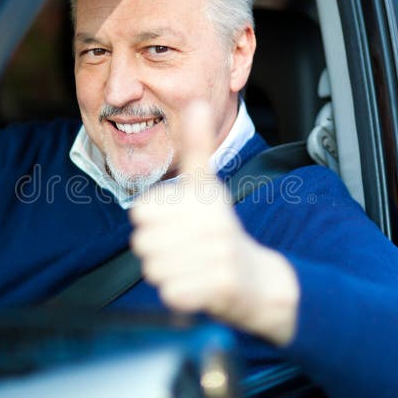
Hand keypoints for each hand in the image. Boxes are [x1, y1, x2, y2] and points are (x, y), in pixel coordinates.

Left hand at [129, 102, 299, 344]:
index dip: (152, 222)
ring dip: (167, 273)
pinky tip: (198, 287)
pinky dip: (179, 295)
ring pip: (154, 269)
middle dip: (157, 251)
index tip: (175, 224)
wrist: (258, 281)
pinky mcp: (220, 285)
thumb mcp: (209, 186)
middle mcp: (213, 221)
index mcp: (204, 195)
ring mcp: (219, 253)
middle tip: (183, 251)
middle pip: (142, 242)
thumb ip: (198, 146)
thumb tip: (197, 102)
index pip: (140, 211)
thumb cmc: (221, 231)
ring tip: (191, 267)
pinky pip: (170, 292)